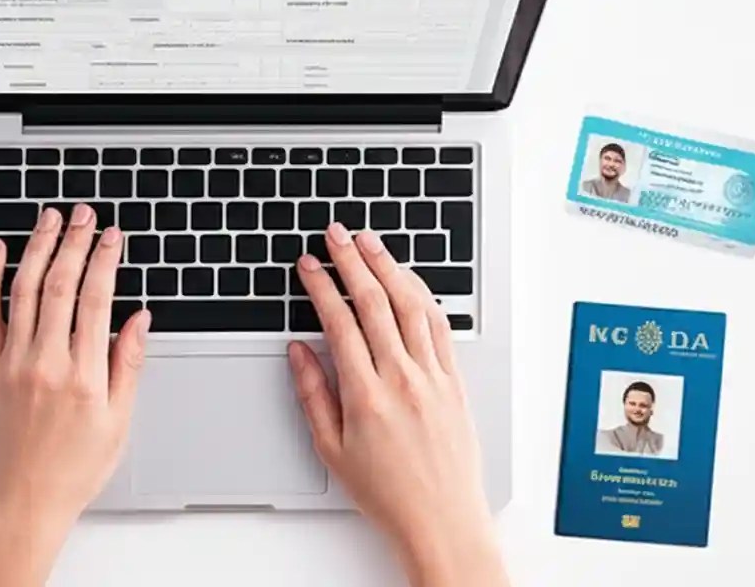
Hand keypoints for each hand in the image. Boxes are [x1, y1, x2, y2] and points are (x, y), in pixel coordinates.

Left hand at [0, 204, 149, 586]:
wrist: (23, 500)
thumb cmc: (73, 470)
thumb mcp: (119, 422)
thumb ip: (128, 366)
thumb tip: (138, 320)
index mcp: (83, 376)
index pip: (95, 300)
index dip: (106, 261)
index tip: (114, 237)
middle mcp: (45, 363)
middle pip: (59, 285)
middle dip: (75, 242)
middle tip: (85, 215)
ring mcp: (13, 363)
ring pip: (23, 290)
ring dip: (37, 248)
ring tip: (49, 219)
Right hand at [289, 223, 506, 586]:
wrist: (441, 519)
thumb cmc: (387, 492)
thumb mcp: (331, 449)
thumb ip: (312, 393)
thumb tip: (298, 351)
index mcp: (365, 394)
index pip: (339, 322)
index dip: (320, 285)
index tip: (308, 264)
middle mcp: (402, 378)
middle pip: (375, 302)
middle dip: (351, 261)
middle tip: (335, 235)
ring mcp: (433, 376)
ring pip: (411, 305)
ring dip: (388, 267)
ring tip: (370, 243)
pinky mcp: (455, 381)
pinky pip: (439, 326)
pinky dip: (423, 295)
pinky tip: (409, 280)